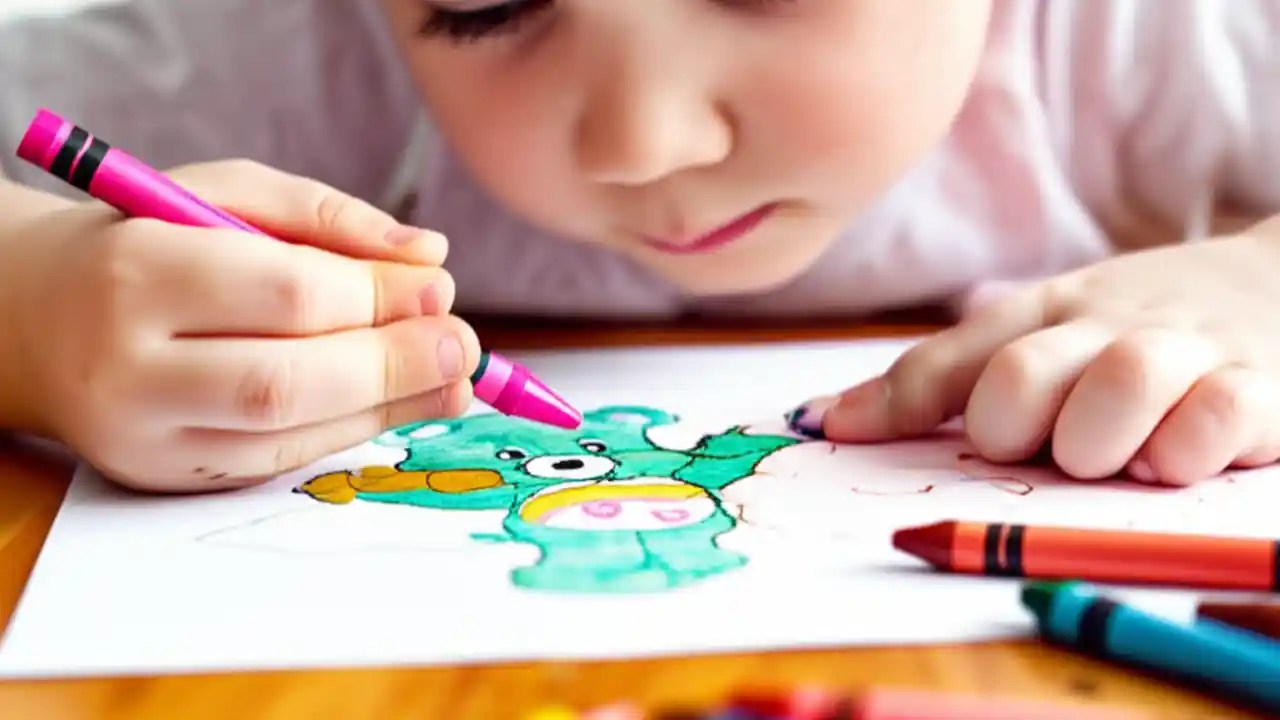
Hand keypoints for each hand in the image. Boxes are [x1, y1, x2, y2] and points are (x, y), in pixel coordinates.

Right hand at [4, 160, 479, 491]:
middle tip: (465, 345)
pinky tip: (399, 403)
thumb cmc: (147, 238)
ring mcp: (144, 434)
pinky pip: (277, 461)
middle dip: (395, 364)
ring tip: (454, 379)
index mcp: (139, 270)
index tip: (442, 287)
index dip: (379, 297)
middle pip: (289, 379)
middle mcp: (130, 365)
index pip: (287, 295)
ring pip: (287, 432)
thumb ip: (326, 219)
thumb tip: (428, 258)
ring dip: (390, 407)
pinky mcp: (166, 475)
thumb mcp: (225, 194)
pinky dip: (350, 431)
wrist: (39, 315)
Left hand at [793, 219, 1279, 485]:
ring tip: (1106, 458)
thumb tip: (830, 418)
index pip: (953, 356)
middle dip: (1007, 427)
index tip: (832, 436)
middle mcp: (1105, 324)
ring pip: (1120, 386)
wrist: (1279, 281)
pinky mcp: (1258, 385)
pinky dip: (1185, 450)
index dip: (892, 403)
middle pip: (1020, 376)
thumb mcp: (1048, 327)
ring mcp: (1184, 351)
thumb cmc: (1140, 320)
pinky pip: (1215, 419)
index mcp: (1046, 311)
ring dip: (1096, 442)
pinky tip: (1177, 459)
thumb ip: (950, 374)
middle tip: (1030, 448)